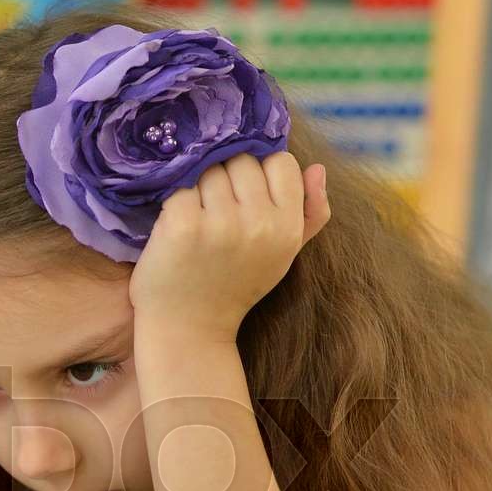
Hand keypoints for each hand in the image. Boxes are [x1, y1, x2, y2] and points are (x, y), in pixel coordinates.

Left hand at [128, 152, 329, 342]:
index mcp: (287, 227)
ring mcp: (218, 224)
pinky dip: (174, 204)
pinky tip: (177, 228)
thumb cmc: (236, 288)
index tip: (245, 194)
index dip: (260, 172)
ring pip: (208, 170)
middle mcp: (258, 223)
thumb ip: (310, 214)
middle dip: (226, 176)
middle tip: (216, 210)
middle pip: (241, 161)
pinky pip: (179, 189)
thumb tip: (317, 168)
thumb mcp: (283, 255)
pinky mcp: (182, 225)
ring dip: (199, 188)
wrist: (190, 329)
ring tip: (198, 220)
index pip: (280, 162)